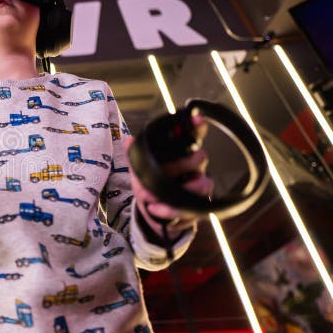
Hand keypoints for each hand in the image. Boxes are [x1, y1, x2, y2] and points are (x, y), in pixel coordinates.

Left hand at [125, 114, 213, 240]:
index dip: (197, 127)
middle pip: (199, 159)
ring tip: (155, 198)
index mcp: (181, 156)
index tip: (196, 119)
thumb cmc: (150, 186)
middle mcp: (194, 170)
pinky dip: (171, 212)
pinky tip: (155, 210)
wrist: (151, 213)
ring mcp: (198, 190)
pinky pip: (192, 211)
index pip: (194, 138)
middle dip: (184, 163)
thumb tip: (128, 140)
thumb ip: (135, 156)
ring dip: (181, 191)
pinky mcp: (196, 210)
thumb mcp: (139, 171)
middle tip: (164, 171)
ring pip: (203, 185)